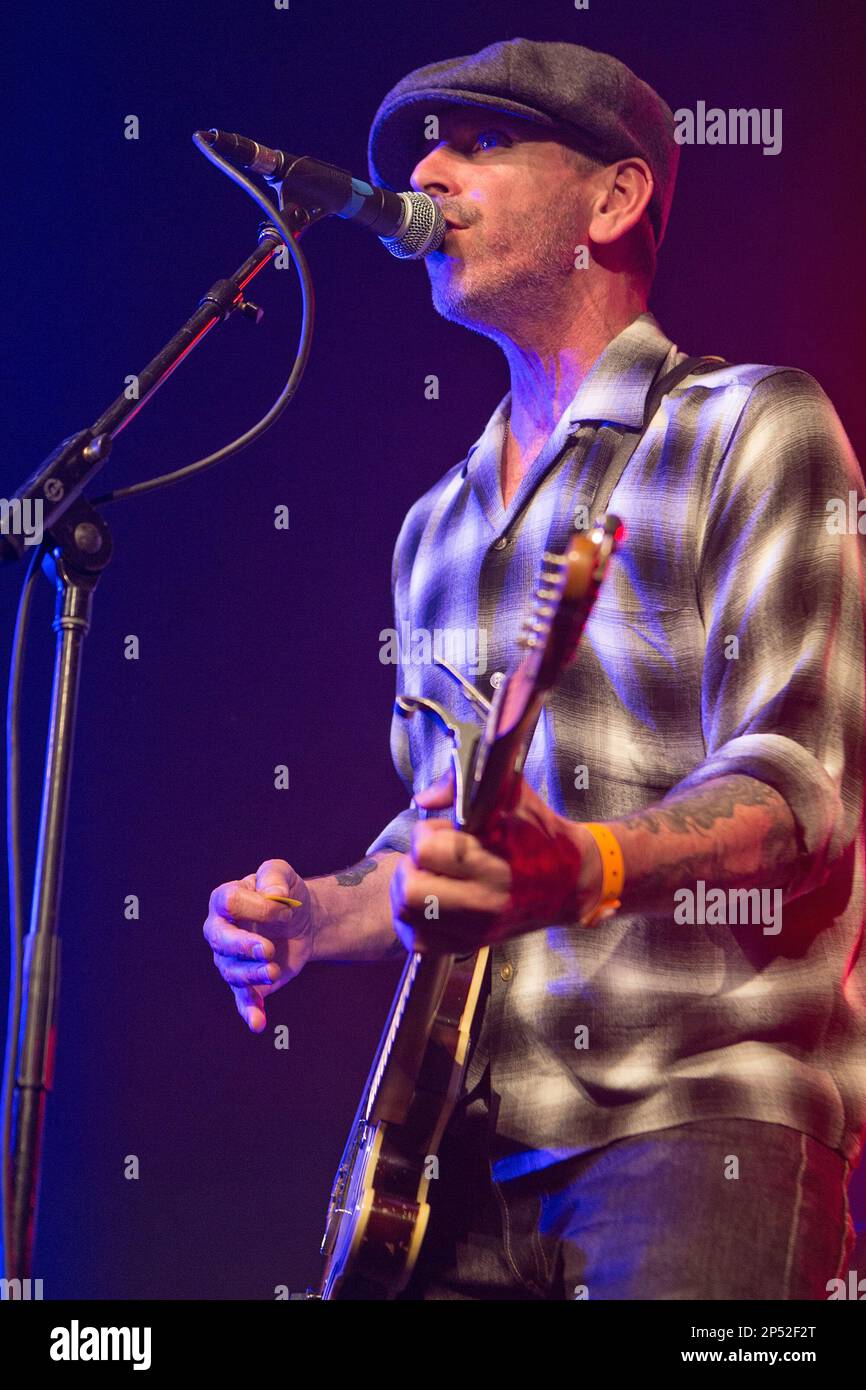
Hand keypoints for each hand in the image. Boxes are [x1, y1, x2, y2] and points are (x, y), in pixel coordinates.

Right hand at [203, 858, 315, 1031]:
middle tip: (268, 950)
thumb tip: (273, 895)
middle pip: (220, 940)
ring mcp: (230, 959)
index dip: (258, 907)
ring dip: (252, 974)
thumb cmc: (286, 894)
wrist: (302, 921)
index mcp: (225, 900)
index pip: (229, 903)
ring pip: (232, 971)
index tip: (284, 909)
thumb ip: (274, 876)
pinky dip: (249, 1011)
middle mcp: (221, 931)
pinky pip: (243, 999)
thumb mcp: (282, 874)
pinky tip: (258, 1023)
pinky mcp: (247, 981)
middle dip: (243, 946)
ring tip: (274, 971)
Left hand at [390, 770, 603, 952]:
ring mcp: (475, 930)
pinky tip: (430, 902)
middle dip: (411, 865)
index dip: (426, 834)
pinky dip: (413, 921)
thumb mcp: (513, 797)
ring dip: (408, 891)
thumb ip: (465, 786)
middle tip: (428, 857)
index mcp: (493, 865)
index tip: (442, 832)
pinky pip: (417, 940)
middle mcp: (482, 903)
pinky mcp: (470, 945)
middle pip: (410, 889)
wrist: (572, 882)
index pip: (426, 850)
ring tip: (428, 876)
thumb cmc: (542, 837)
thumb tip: (425, 797)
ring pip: (406, 915)